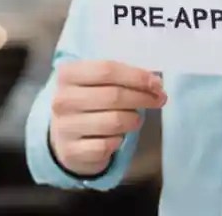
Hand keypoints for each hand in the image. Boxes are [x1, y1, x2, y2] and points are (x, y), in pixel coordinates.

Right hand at [49, 60, 166, 176]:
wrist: (65, 138)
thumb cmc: (88, 104)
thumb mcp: (96, 84)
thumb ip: (122, 78)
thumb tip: (155, 83)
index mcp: (67, 75)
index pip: (107, 70)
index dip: (136, 76)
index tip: (157, 83)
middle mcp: (62, 100)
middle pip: (114, 95)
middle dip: (142, 97)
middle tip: (159, 100)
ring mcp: (65, 127)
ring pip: (114, 121)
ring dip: (133, 120)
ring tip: (135, 119)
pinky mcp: (72, 151)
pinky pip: (107, 145)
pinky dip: (119, 141)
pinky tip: (117, 137)